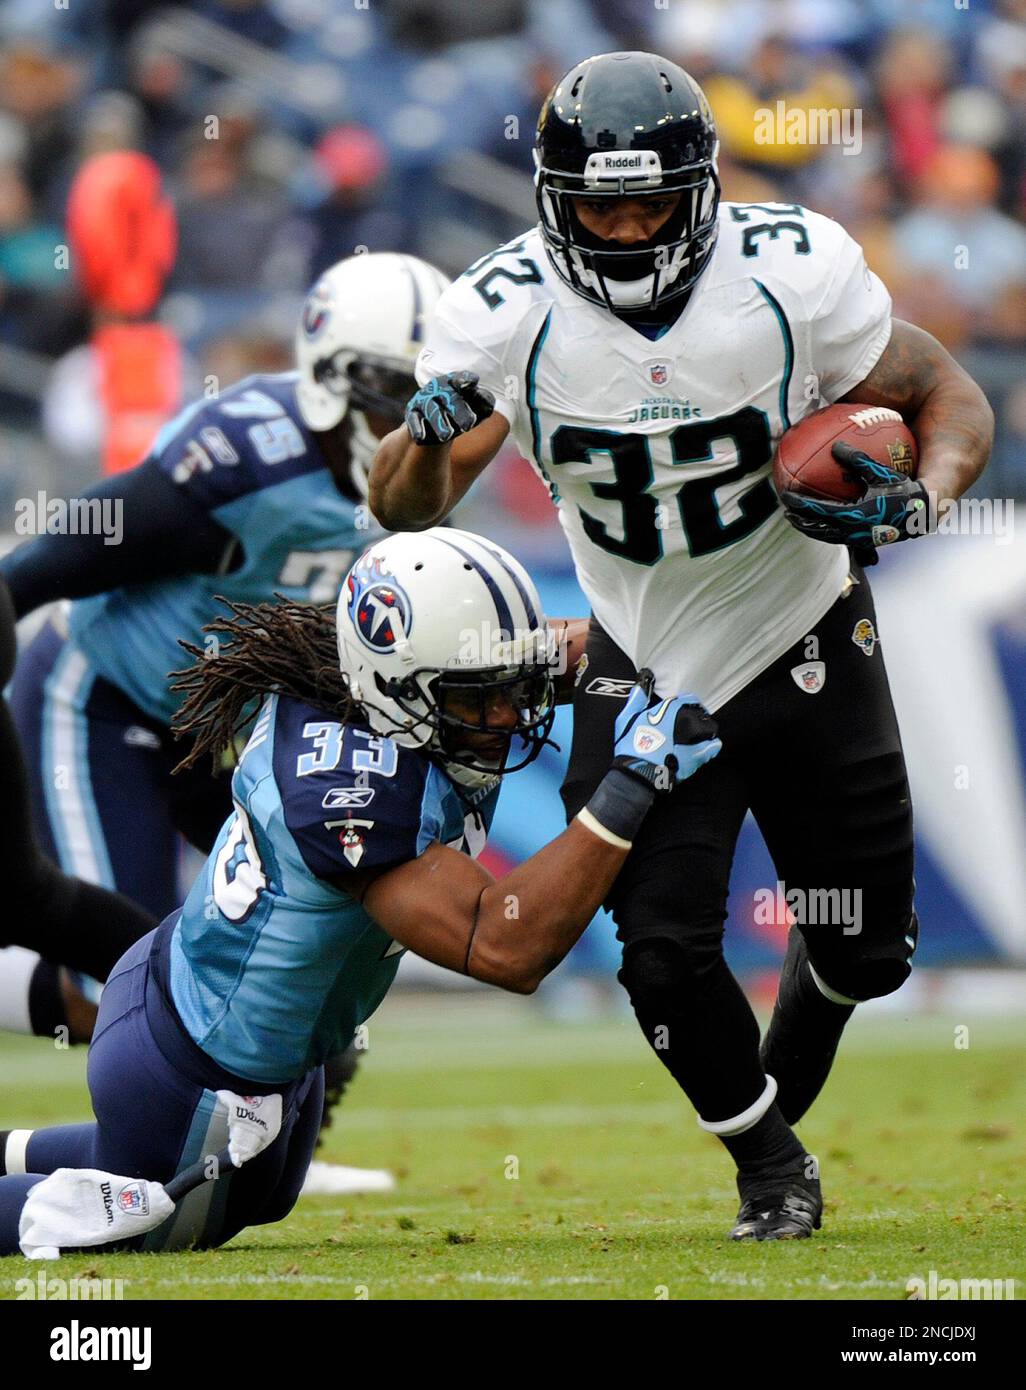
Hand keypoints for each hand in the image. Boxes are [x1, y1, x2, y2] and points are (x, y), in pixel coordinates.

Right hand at [405, 371, 494, 445]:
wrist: (432, 425)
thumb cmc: (458, 410)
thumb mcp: (472, 406)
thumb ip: (482, 402)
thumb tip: (490, 404)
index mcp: (453, 383)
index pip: (459, 380)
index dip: (465, 380)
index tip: (472, 383)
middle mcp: (438, 390)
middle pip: (450, 399)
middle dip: (459, 411)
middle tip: (468, 425)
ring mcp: (424, 401)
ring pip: (432, 410)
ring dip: (439, 422)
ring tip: (446, 436)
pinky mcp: (412, 414)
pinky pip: (414, 421)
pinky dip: (417, 429)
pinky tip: (420, 438)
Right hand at [612, 670, 719, 792]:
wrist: (638, 773)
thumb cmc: (630, 747)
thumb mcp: (626, 719)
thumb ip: (636, 700)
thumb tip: (641, 685)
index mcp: (668, 711)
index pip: (687, 699)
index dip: (687, 702)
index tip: (684, 707)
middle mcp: (683, 723)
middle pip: (699, 715)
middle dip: (696, 718)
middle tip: (689, 724)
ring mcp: (692, 741)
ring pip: (707, 730)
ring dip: (703, 732)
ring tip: (698, 737)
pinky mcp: (696, 757)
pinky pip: (711, 748)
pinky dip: (710, 747)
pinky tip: (705, 748)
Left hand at [781, 442, 931, 567]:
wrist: (921, 513)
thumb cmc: (903, 489)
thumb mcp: (880, 472)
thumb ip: (857, 460)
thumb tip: (836, 446)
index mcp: (852, 515)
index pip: (817, 510)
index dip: (799, 503)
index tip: (784, 495)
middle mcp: (851, 531)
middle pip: (816, 528)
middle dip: (799, 520)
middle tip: (785, 511)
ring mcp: (857, 539)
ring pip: (826, 536)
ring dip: (810, 529)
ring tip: (799, 520)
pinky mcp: (864, 541)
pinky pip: (838, 537)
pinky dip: (826, 531)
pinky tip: (823, 523)